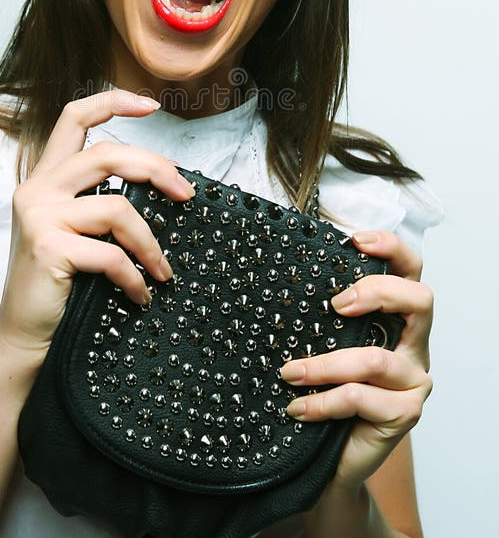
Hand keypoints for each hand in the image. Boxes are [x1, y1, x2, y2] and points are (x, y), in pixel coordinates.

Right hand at [0, 89, 194, 362]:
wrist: (22, 337)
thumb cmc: (56, 285)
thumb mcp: (71, 230)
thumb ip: (97, 200)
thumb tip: (161, 185)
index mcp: (44, 178)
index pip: (74, 118)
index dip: (112, 103)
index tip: (150, 105)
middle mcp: (37, 189)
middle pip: (107, 154)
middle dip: (155, 168)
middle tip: (185, 193)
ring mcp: (40, 217)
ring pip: (117, 208)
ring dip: (149, 242)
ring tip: (162, 269)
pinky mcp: (48, 248)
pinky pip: (111, 255)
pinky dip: (134, 278)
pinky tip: (140, 295)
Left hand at [280, 230, 432, 487]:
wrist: (332, 457)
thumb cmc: (327, 389)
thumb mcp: (325, 343)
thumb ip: (322, 315)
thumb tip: (278, 276)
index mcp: (397, 318)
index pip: (411, 271)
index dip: (391, 248)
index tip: (355, 240)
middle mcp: (413, 345)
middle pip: (420, 300)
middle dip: (377, 292)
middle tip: (336, 304)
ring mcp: (413, 381)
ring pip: (375, 359)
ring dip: (324, 364)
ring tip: (289, 372)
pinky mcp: (404, 414)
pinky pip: (361, 398)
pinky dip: (323, 401)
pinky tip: (297, 407)